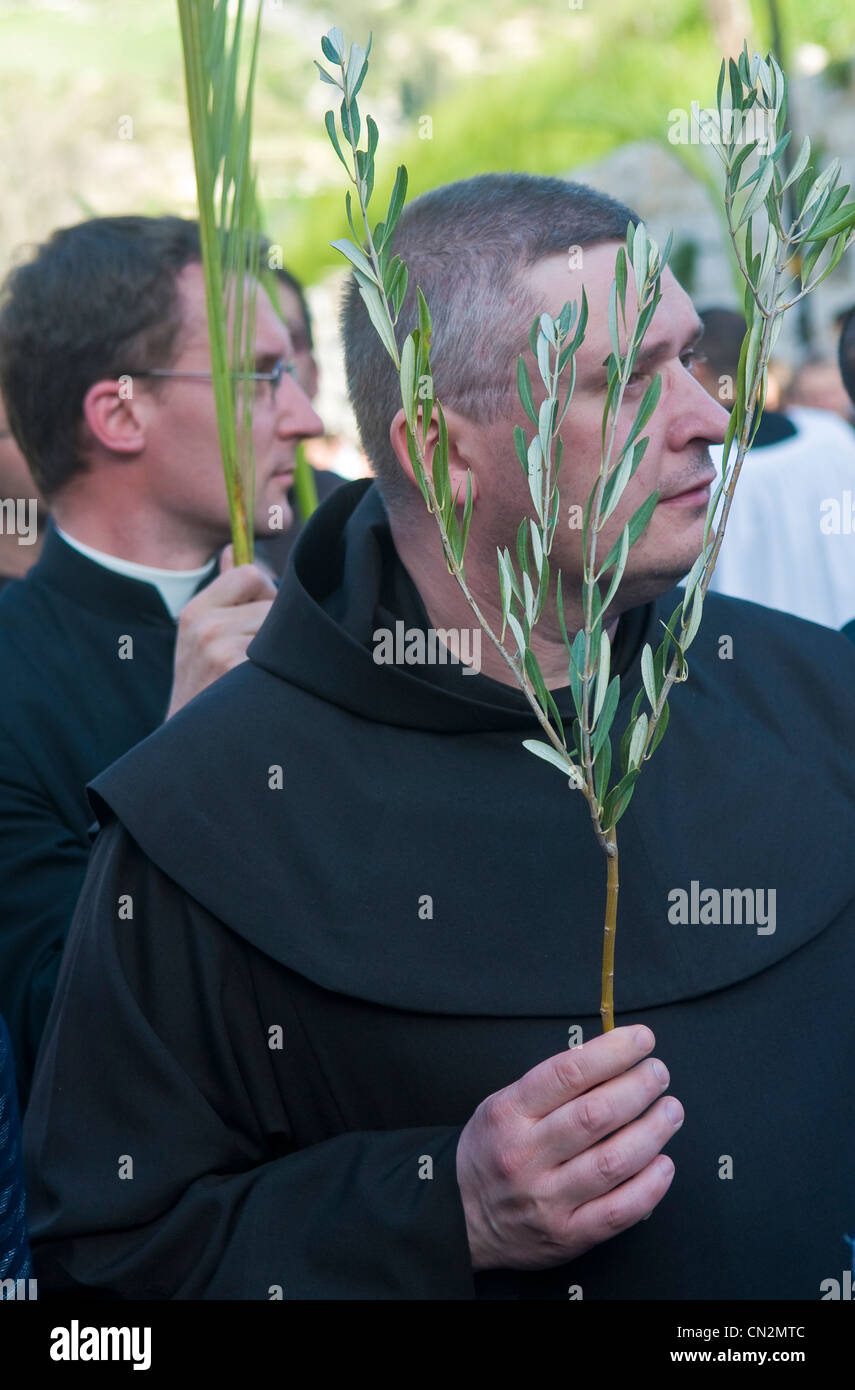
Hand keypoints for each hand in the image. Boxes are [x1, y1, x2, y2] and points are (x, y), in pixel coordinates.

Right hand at [165, 545, 276, 717]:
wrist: (192, 749)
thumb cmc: (204, 693)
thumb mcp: (199, 641)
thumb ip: (221, 595)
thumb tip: (231, 550)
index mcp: (194, 613)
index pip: (250, 574)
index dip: (266, 595)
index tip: (261, 623)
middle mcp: (204, 626)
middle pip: (275, 601)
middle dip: (281, 626)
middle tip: (269, 660)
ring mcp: (221, 649)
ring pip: (286, 627)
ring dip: (288, 650)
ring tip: (268, 677)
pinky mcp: (239, 671)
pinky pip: (288, 654)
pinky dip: (290, 670)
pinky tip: (272, 690)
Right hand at [456, 1025, 681, 1271]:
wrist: (461, 1218)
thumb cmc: (491, 1152)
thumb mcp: (502, 1106)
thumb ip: (550, 1086)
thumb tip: (609, 1057)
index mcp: (509, 1114)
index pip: (568, 1073)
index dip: (612, 1053)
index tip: (641, 1039)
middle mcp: (526, 1155)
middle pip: (595, 1115)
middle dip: (638, 1088)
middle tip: (659, 1073)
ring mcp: (548, 1199)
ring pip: (613, 1161)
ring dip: (653, 1131)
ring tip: (670, 1111)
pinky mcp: (568, 1235)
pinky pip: (619, 1211)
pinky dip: (650, 1185)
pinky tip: (664, 1163)